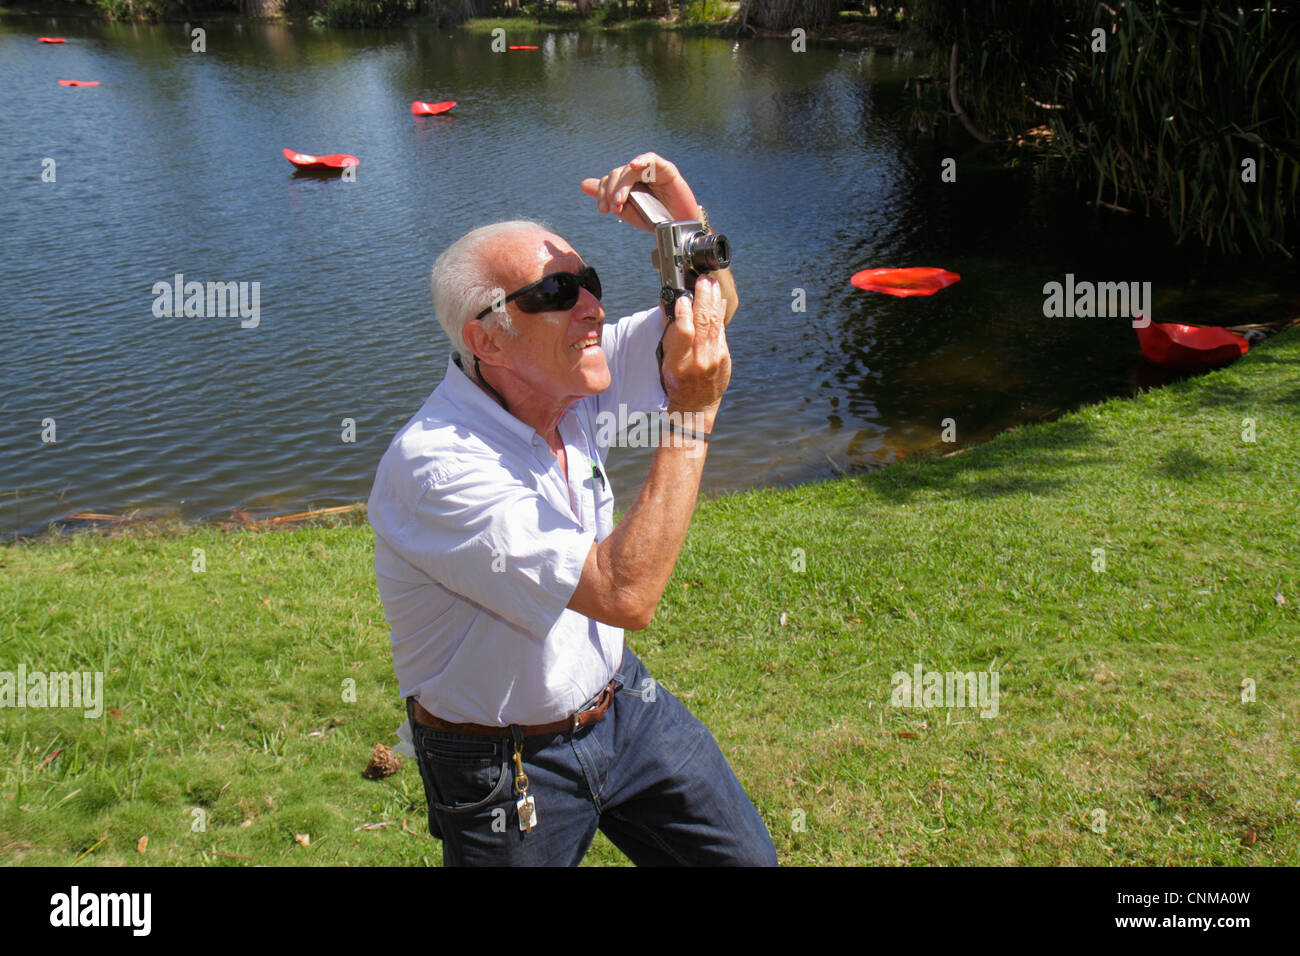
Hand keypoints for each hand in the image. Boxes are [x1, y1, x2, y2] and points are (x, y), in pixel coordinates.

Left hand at [580, 153, 700, 232]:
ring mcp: (651, 170)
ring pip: (630, 169)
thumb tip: (584, 184)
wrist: (679, 227)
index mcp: (627, 183)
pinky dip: (641, 160)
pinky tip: (634, 165)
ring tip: (620, 202)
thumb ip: (608, 197)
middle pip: (617, 174)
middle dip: (611, 192)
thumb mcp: (628, 210)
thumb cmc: (656, 219)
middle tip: (613, 208)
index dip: (603, 193)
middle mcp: (637, 174)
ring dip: (622, 185)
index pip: (608, 181)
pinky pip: (651, 159)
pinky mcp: (665, 169)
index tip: (604, 210)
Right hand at [660, 275, 730, 414]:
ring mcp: (715, 358)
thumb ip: (669, 332)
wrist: (696, 404)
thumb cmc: (677, 381)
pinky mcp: (725, 357)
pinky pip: (722, 331)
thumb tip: (669, 305)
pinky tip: (719, 301)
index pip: (684, 331)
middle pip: (703, 322)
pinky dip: (720, 314)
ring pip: (715, 323)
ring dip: (713, 300)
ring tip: (711, 284)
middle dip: (703, 297)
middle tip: (702, 281)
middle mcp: (699, 360)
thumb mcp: (665, 360)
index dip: (683, 312)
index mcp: (679, 362)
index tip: (681, 298)